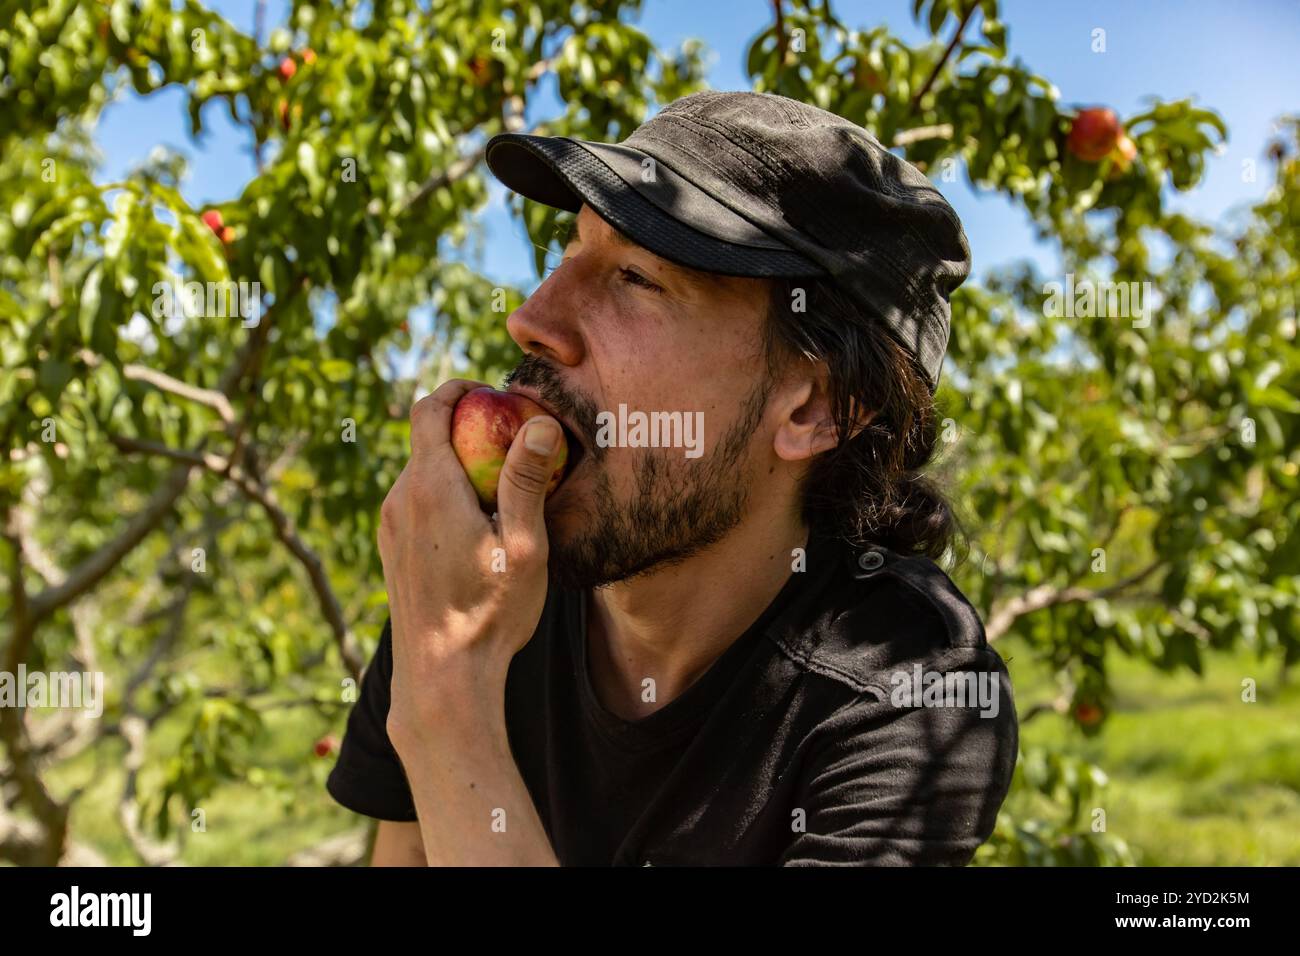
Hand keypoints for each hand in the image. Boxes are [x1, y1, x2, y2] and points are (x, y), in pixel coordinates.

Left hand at [377, 379, 566, 746]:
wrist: (442, 678)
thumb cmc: (489, 613)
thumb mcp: (522, 545)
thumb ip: (526, 481)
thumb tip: (538, 424)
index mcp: (429, 487)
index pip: (429, 408)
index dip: (459, 389)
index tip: (492, 393)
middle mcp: (399, 500)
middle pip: (427, 440)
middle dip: (469, 430)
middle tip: (514, 444)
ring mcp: (389, 527)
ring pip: (422, 474)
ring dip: (458, 467)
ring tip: (503, 492)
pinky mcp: (390, 551)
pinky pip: (416, 503)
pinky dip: (444, 496)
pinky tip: (478, 528)